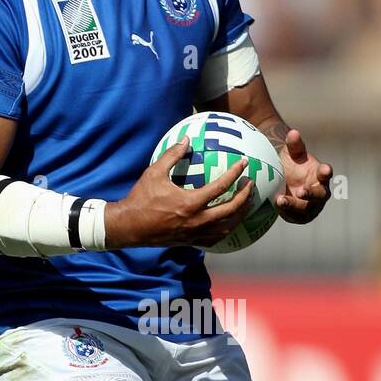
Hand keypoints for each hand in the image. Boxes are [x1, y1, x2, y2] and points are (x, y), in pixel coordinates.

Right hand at [104, 138, 253, 248]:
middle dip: (245, 196)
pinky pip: (215, 238)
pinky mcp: (191, 241)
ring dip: (240, 215)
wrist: (129, 227)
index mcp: (190, 203)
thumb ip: (172, 155)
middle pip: (231, 210)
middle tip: (251, 185)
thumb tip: (186, 139)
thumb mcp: (154, 173)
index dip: (235, 173)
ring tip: (247, 204)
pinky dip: (226, 230)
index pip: (221, 186)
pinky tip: (230, 222)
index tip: (243, 163)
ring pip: (227, 227)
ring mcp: (195, 233)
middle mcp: (197, 220)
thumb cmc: (140, 198)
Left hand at [276, 128, 331, 223]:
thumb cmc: (292, 166)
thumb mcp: (291, 154)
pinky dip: (287, 213)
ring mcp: (313, 206)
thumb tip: (293, 132)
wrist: (283, 183)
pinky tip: (277, 206)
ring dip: (294, 205)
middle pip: (320, 195)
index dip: (325, 172)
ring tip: (280, 200)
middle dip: (310, 194)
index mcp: (320, 175)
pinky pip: (296, 217)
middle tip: (300, 192)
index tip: (325, 170)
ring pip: (307, 208)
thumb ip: (294, 145)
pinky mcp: (302, 216)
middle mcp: (321, 191)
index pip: (326, 173)